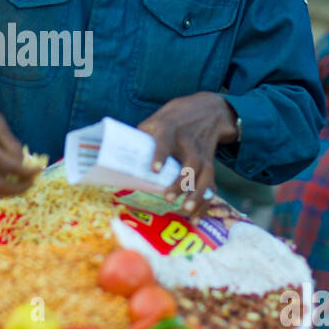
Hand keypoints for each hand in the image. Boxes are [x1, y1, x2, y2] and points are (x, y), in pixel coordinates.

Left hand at [137, 92, 238, 215]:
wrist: (207, 110)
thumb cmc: (173, 119)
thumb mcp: (155, 120)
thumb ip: (140, 137)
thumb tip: (117, 157)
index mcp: (170, 129)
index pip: (165, 141)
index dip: (161, 155)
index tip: (155, 169)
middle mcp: (189, 143)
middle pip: (190, 162)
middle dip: (181, 182)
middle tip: (168, 198)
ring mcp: (202, 154)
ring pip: (205, 175)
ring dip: (197, 194)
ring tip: (185, 210)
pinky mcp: (210, 164)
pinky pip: (210, 185)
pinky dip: (205, 203)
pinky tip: (194, 218)